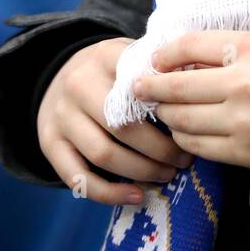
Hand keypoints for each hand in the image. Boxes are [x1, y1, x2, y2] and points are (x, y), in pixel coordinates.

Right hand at [37, 37, 193, 205]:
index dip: (167, 106)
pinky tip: (137, 195)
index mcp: (104, 57)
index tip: (191, 121)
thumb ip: (158, 67)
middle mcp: (77, 86)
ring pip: (104, 155)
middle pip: (123, 126)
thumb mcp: (130, 55)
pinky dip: (110, 193)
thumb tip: (200, 81)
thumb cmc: (111, 70)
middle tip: (185, 158)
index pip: (139, 84)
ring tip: (168, 174)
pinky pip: (79, 179)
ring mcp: (60, 117)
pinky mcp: (49, 145)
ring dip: (141, 171)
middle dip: (160, 148)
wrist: (58, 76)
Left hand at [132, 30, 249, 172]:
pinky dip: (182, 136)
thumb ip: (220, 49)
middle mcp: (245, 83)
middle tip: (138, 87)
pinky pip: (196, 144)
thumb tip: (171, 57)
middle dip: (151, 87)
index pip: (190, 45)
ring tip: (162, 109)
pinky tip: (181, 129)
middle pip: (178, 86)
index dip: (164, 53)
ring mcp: (242, 120)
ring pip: (182, 118)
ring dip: (165, 113)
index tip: (153, 60)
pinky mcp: (241, 151)